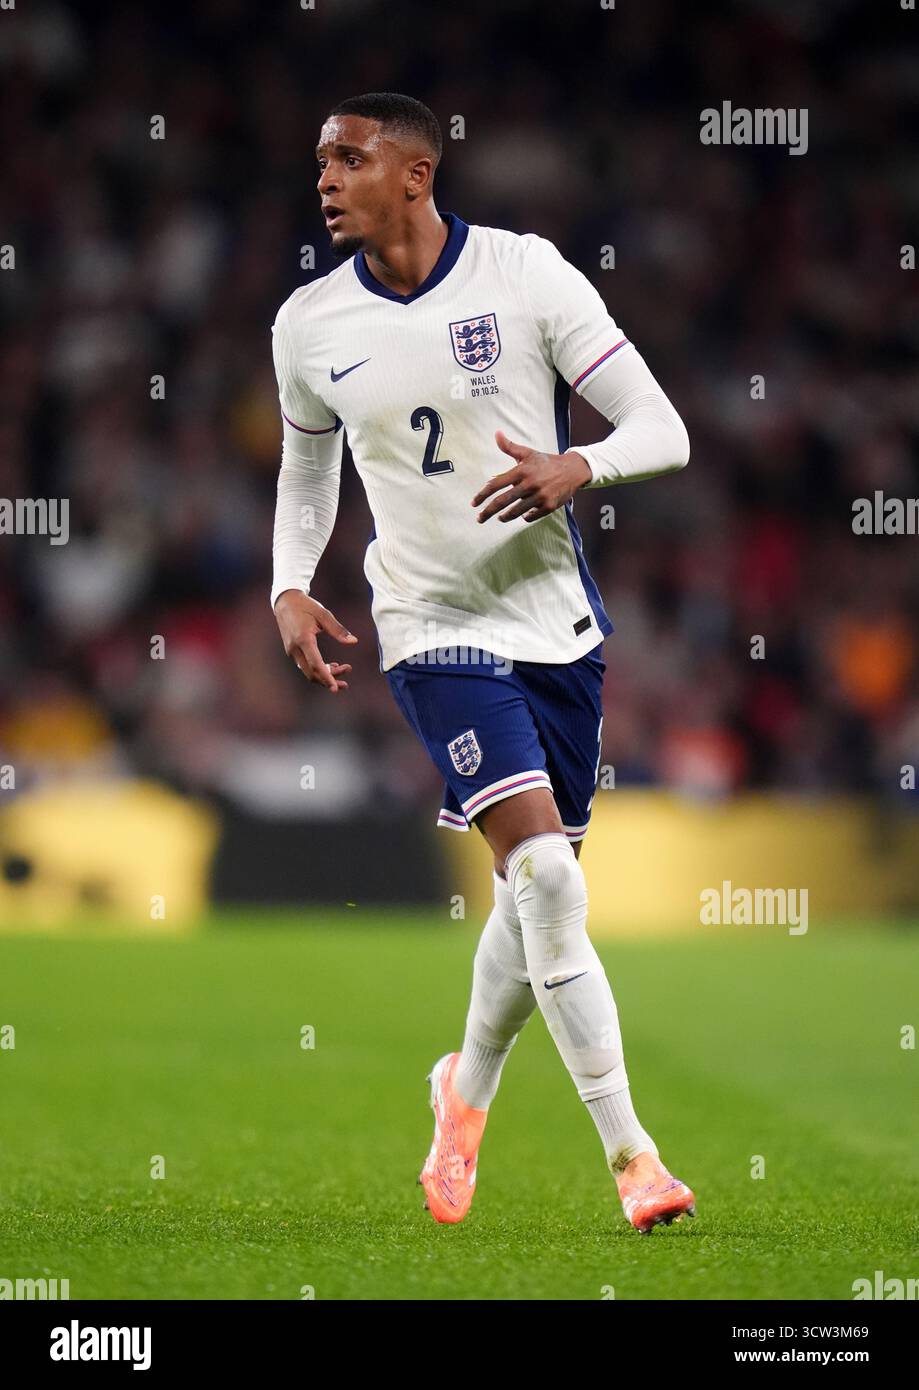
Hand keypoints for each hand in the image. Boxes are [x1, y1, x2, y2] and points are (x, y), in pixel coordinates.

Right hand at [274, 590, 357, 693]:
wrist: (285, 602)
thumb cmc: (305, 606)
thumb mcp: (323, 614)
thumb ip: (338, 630)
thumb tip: (354, 641)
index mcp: (303, 639)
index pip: (316, 664)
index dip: (326, 677)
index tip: (335, 688)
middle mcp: (295, 649)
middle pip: (311, 673)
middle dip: (328, 680)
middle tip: (345, 684)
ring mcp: (291, 651)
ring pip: (308, 671)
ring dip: (325, 675)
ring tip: (344, 670)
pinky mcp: (292, 651)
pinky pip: (305, 665)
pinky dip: (318, 669)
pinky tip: (332, 665)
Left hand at [471, 429, 592, 523]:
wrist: (573, 470)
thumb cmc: (546, 462)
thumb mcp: (528, 453)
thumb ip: (510, 447)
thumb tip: (496, 433)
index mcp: (521, 471)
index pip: (496, 484)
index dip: (482, 495)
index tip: (474, 503)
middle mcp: (529, 484)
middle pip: (502, 502)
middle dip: (488, 512)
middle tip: (479, 519)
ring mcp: (539, 496)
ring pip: (516, 511)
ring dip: (505, 517)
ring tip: (500, 518)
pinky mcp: (549, 506)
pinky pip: (531, 516)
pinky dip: (524, 517)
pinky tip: (521, 516)